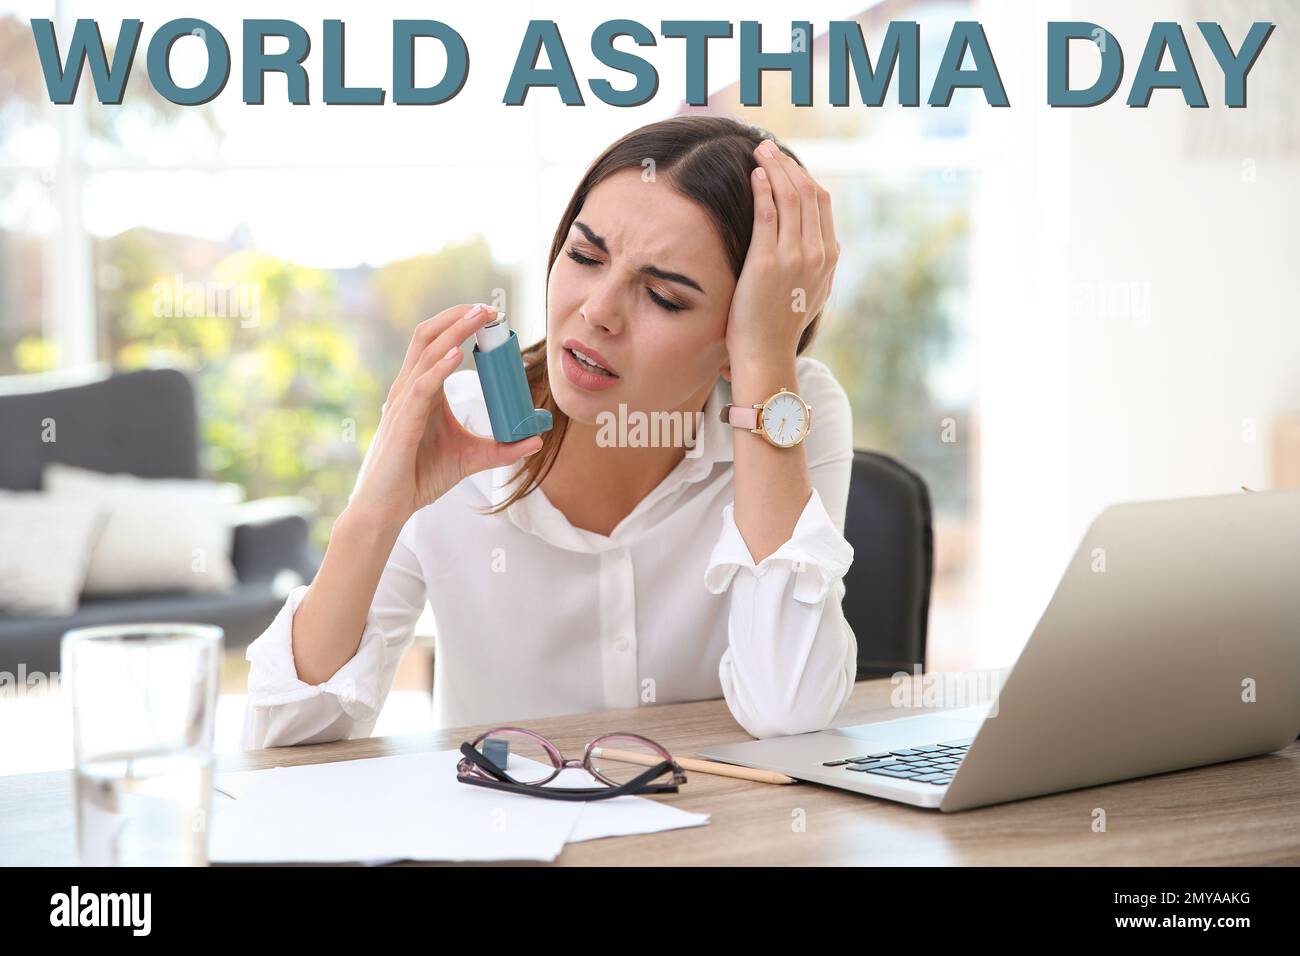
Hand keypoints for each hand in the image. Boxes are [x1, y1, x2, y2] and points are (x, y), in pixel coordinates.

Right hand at [348, 303, 541, 530]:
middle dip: (458, 317)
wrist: (389, 507)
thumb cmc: (419, 478)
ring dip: (454, 331)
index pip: (437, 345)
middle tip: (490, 308)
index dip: (460, 325)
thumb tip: (535, 440)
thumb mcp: (470, 459)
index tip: (492, 317)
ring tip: (480, 315)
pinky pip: (420, 387)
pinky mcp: (402, 422)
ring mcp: (403, 403)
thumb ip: (501, 449)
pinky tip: (457, 355)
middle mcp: (409, 389)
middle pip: (428, 337)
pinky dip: (439, 368)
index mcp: (422, 391)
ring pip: (425, 353)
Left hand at [726, 138, 839, 369]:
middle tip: (767, 147)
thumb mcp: (812, 294)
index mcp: (829, 258)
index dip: (803, 175)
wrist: (767, 353)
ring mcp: (794, 257)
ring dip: (773, 169)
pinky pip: (767, 214)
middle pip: (807, 192)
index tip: (785, 162)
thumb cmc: (781, 325)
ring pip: (789, 197)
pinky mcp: (767, 262)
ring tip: (758, 152)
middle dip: (787, 164)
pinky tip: (753, 175)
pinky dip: (762, 189)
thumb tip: (827, 243)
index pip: (822, 202)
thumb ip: (819, 266)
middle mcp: (817, 254)